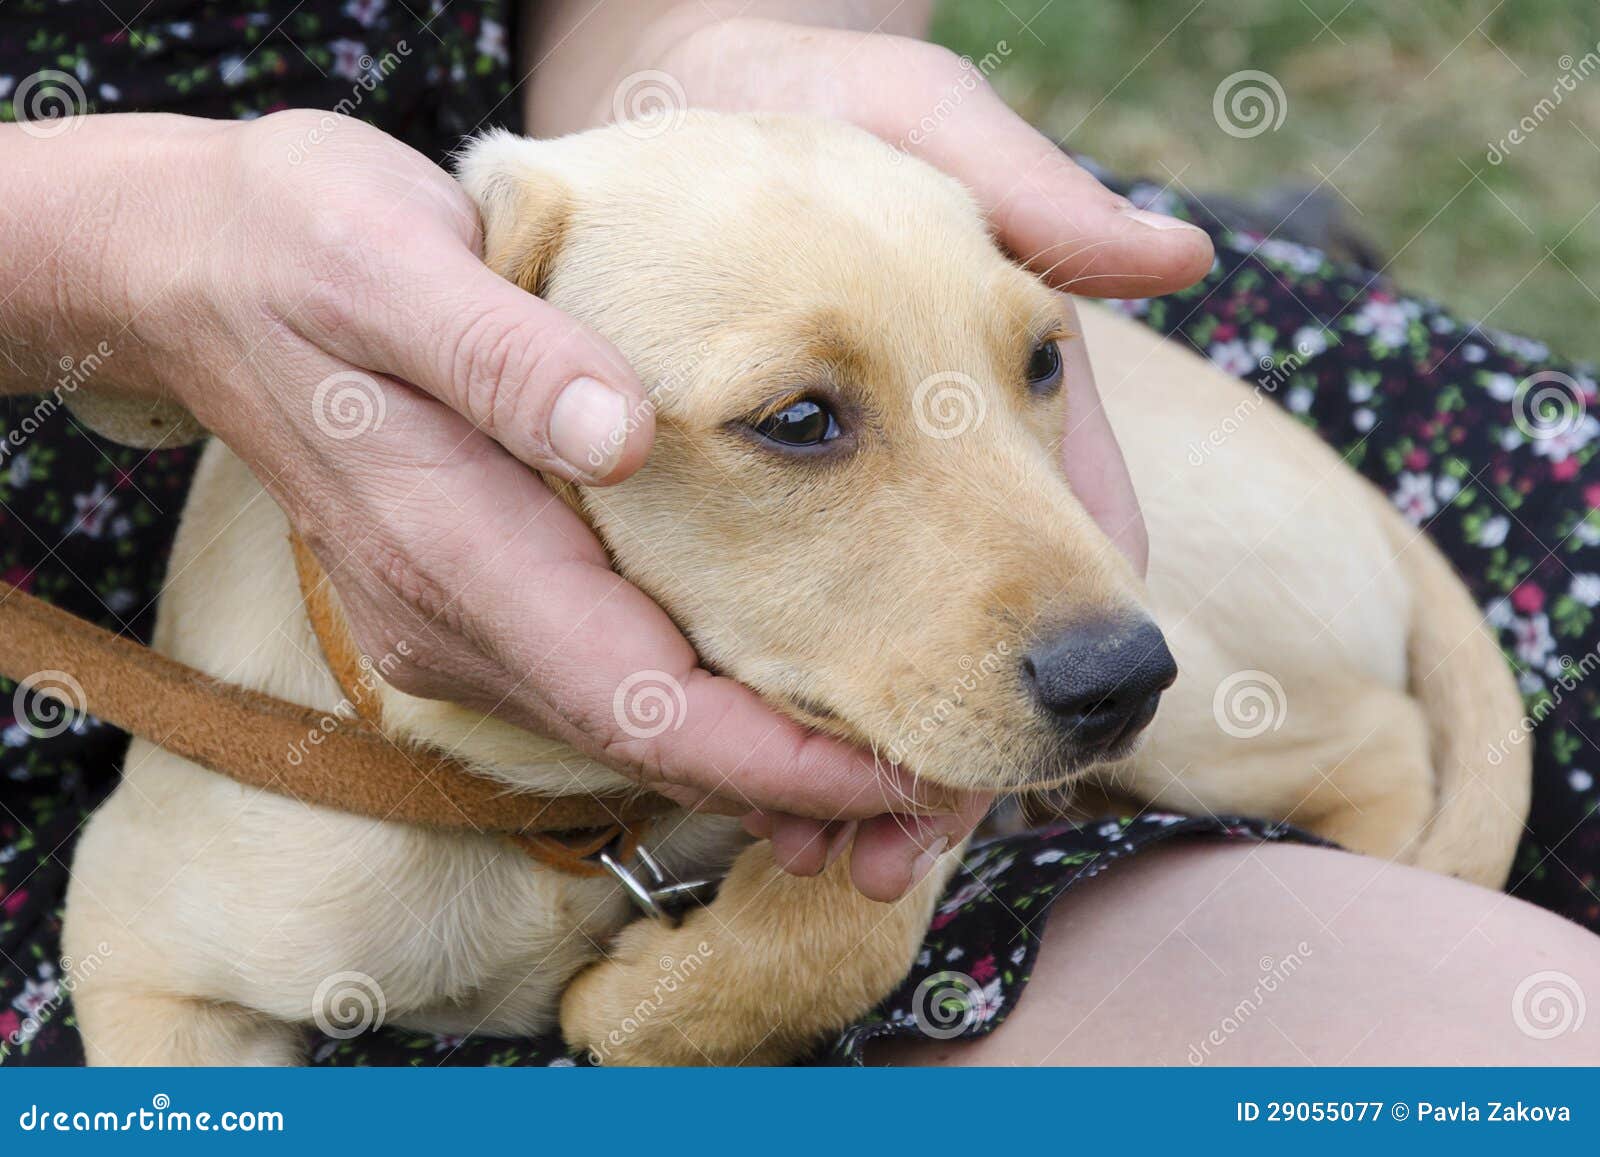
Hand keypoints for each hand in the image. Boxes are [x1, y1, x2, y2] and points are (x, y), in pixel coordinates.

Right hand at [28, 111, 960, 896]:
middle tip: (946, 796)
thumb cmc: (301, 249)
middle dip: (796, 785)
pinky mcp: (478, 608)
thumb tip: (625, 432)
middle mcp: (459, 622)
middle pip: (652, 746)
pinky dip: (711, 714)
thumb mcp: (384, 260)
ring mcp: (463, 627)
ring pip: (639, 734)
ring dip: (766, 763)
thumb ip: (497, 353)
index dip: (768, 752)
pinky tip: (796, 701)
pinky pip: (615, 690)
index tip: (893, 769)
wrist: (198, 275)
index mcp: (452, 551)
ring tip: (905, 772)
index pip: (634, 696)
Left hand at [602, 14, 1213, 879]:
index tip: (1026, 728)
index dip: (1056, 636)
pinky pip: (771, 625)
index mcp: (989, 380)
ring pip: (874, 655)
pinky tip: (742, 770)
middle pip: (969, 636)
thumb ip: (1026, 189)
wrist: (687, 107)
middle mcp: (931, 458)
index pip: (1065, 531)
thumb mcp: (919, 116)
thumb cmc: (816, 95)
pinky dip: (768, 706)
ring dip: (849, 762)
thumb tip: (1173, 260)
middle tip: (897, 844)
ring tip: (821, 847)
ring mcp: (844, 490)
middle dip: (941, 750)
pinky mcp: (745, 506)